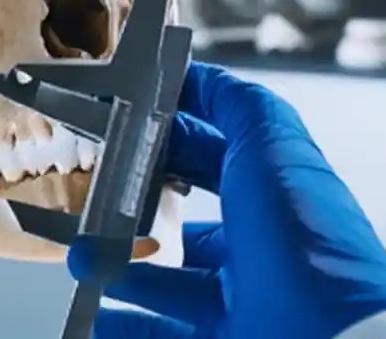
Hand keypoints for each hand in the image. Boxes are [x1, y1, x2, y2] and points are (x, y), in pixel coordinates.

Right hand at [67, 62, 385, 337]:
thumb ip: (239, 105)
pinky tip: (97, 316)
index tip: (118, 121)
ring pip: (171, 278)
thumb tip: (202, 73)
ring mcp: (245, 295)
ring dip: (121, 266)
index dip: (169, 132)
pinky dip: (126, 325)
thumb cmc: (307, 242)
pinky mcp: (228, 338)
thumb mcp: (273, 149)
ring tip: (78, 256)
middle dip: (139, 204)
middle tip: (91, 192)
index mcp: (273, 186)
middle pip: (189, 216)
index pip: (214, 149)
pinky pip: (164, 332)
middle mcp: (261, 239)